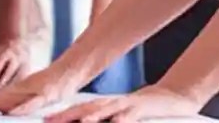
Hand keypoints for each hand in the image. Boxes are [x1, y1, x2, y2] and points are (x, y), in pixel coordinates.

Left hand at [43, 85, 203, 121]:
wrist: (173, 98)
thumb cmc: (144, 112)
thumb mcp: (122, 117)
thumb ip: (107, 120)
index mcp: (105, 106)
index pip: (79, 110)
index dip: (62, 115)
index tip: (45, 121)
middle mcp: (112, 103)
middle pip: (86, 109)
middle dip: (67, 116)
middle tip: (50, 122)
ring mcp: (127, 104)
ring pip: (106, 111)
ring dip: (91, 116)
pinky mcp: (142, 108)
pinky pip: (131, 115)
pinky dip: (122, 119)